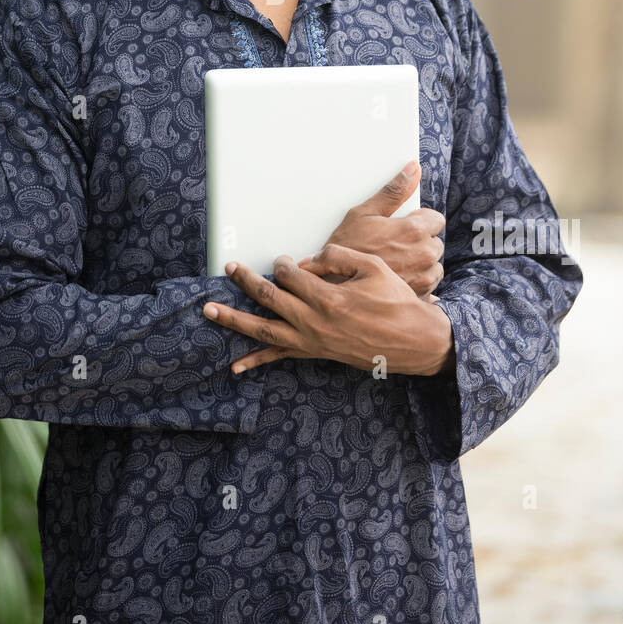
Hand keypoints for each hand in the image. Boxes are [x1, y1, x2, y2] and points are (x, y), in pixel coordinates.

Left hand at [203, 243, 454, 376]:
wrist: (414, 341)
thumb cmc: (396, 301)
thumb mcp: (374, 268)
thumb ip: (339, 256)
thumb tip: (309, 256)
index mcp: (329, 297)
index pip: (291, 276)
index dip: (282, 264)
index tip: (282, 260)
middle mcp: (314, 322)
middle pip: (270, 298)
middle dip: (246, 282)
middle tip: (230, 268)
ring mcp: (312, 341)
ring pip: (264, 330)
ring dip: (234, 320)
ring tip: (209, 311)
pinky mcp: (315, 353)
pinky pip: (280, 358)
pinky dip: (255, 361)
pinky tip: (234, 366)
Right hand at [309, 160, 445, 297]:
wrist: (333, 286)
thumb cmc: (346, 248)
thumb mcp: (364, 213)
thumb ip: (393, 191)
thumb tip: (413, 168)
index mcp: (414, 230)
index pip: (436, 219)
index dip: (419, 221)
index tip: (404, 226)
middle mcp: (424, 254)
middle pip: (435, 242)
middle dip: (419, 242)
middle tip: (394, 245)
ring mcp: (423, 277)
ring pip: (433, 265)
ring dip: (420, 262)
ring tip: (395, 263)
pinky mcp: (420, 296)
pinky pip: (429, 285)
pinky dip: (417, 281)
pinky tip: (397, 278)